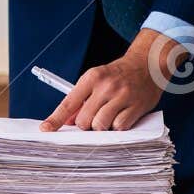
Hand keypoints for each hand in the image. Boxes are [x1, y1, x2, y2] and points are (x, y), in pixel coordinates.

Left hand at [40, 28, 183, 130]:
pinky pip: (119, 127)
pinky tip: (121, 116)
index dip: (56, 118)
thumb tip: (67, 121)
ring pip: (101, 126)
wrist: (147, 65)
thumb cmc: (117, 75)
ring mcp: (122, 97)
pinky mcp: (137, 107)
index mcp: (91, 78)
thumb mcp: (96, 81)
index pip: (68, 102)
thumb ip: (81, 100)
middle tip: (94, 115)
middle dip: (86, 123)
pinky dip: (117, 127)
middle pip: (84, 120)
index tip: (46, 129)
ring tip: (109, 115)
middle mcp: (106, 86)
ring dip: (102, 126)